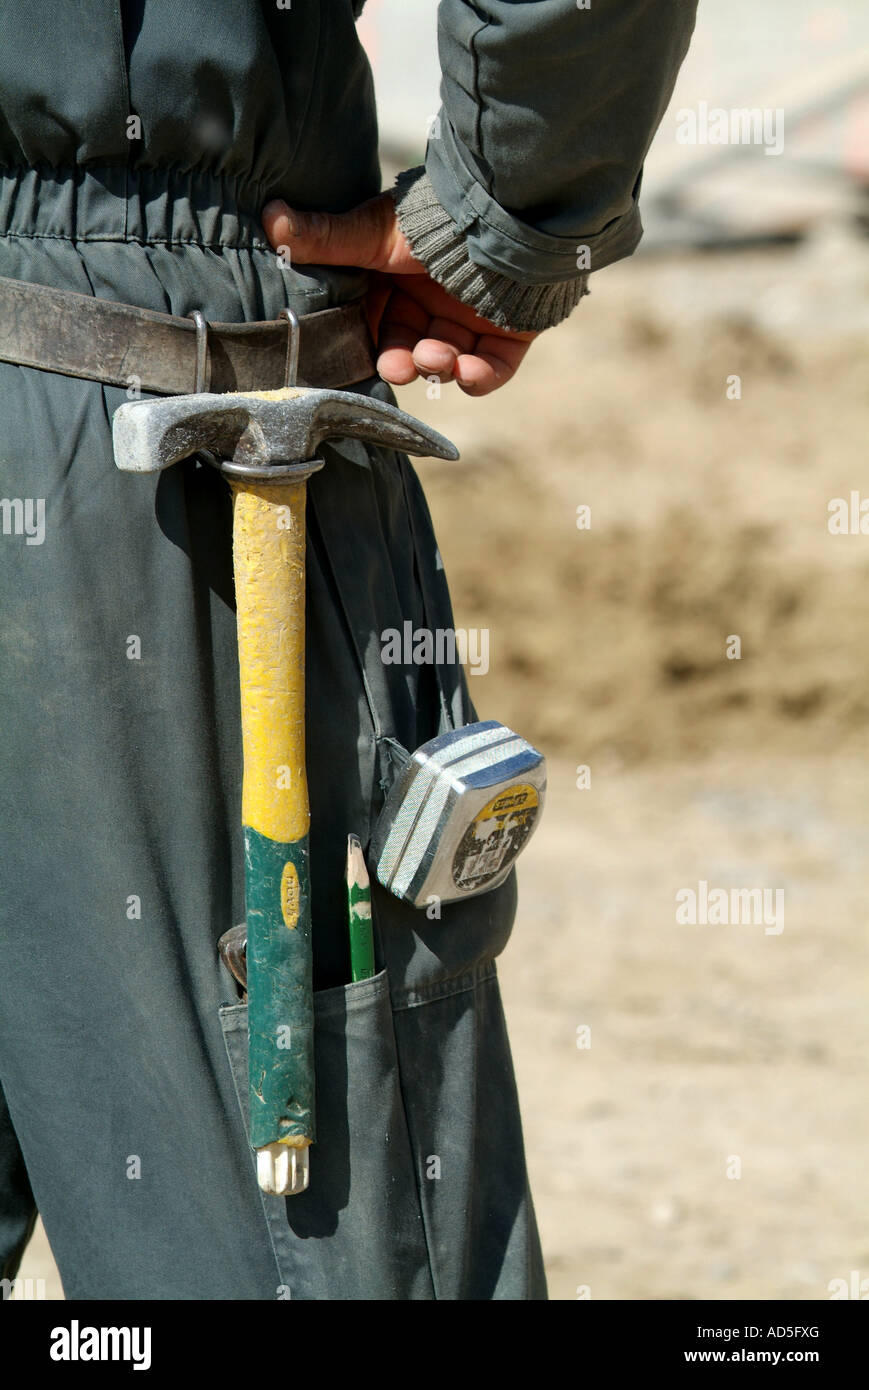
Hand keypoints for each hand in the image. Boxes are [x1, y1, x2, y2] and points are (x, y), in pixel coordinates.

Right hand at [262, 192, 535, 396]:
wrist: (502, 212)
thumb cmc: (431, 219)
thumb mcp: (373, 233)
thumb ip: (324, 237)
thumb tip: (269, 218)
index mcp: (397, 282)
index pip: (376, 326)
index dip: (368, 345)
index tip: (359, 356)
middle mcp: (432, 303)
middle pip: (410, 349)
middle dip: (403, 362)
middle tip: (400, 366)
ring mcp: (471, 318)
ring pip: (447, 361)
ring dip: (437, 366)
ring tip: (437, 357)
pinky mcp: (509, 332)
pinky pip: (493, 369)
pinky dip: (480, 378)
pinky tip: (468, 372)